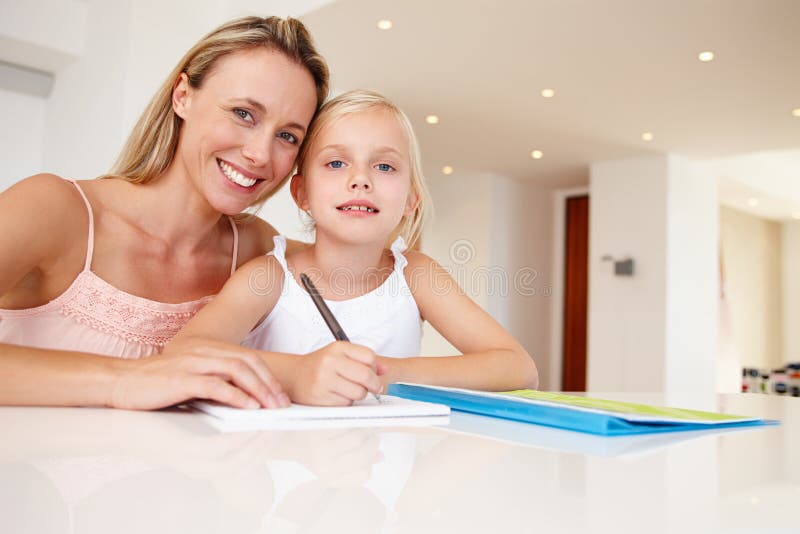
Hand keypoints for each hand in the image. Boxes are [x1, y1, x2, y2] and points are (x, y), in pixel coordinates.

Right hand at [109, 336, 289, 409]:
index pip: (248, 358)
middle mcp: (204, 351)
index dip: (268, 376)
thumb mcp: (191, 377)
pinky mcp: (182, 378)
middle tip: (281, 404)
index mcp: (208, 349)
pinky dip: (236, 396)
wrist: (121, 380)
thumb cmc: (157, 383)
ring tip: (271, 407)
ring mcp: (193, 363)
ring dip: (258, 389)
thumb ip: (215, 380)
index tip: (280, 395)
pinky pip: (216, 385)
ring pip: (237, 371)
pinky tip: (248, 407)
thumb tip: (245, 399)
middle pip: (248, 362)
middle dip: (269, 384)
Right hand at [290, 341, 382, 405]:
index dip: (375, 367)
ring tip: (349, 389)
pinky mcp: (320, 397)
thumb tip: (384, 369)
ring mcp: (324, 379)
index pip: (369, 356)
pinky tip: (337, 395)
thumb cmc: (320, 365)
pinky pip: (346, 404)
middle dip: (374, 384)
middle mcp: (329, 361)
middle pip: (366, 375)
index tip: (375, 373)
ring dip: (359, 394)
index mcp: (337, 348)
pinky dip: (346, 402)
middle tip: (374, 387)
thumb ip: (363, 360)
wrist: (293, 375)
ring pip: (358, 393)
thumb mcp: (340, 355)